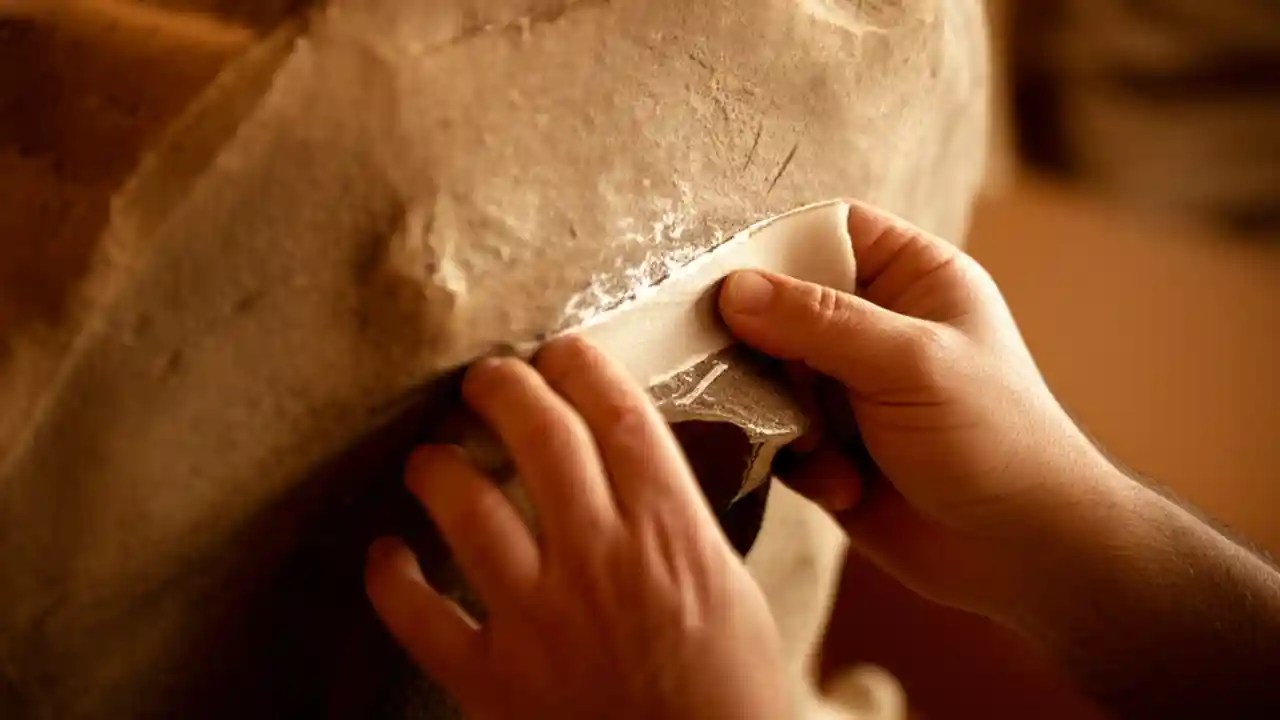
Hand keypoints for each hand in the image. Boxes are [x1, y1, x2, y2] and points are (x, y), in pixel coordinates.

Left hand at [364, 338, 787, 719]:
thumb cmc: (733, 696)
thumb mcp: (732, 589)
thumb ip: (680, 523)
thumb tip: (639, 473)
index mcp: (671, 534)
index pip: (617, 415)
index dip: (582, 366)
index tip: (562, 352)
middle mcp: (600, 560)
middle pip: (537, 435)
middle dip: (503, 388)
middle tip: (488, 381)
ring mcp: (540, 619)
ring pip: (465, 506)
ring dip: (437, 467)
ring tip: (432, 460)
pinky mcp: (494, 681)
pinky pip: (419, 615)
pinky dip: (393, 579)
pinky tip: (388, 555)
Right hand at [718, 202, 1122, 619]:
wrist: (1021, 553)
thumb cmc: (991, 437)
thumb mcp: (909, 362)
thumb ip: (819, 322)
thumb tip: (733, 290)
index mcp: (910, 277)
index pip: (827, 231)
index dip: (774, 244)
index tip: (720, 272)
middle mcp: (874, 324)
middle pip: (780, 304)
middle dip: (760, 343)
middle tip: (741, 370)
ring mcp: (848, 387)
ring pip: (768, 374)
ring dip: (782, 414)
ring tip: (818, 445)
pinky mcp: (828, 446)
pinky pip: (775, 434)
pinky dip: (799, 462)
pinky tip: (843, 486)